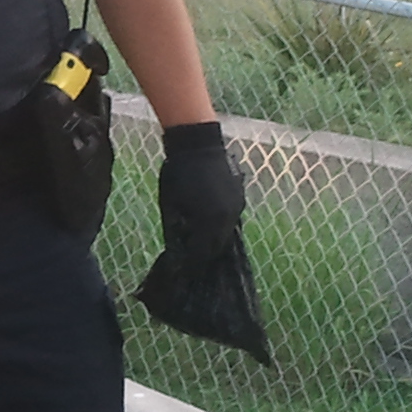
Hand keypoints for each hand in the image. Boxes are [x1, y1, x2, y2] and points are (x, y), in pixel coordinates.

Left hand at [156, 122, 244, 261]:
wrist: (198, 145)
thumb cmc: (178, 174)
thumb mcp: (171, 205)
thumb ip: (178, 230)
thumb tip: (179, 248)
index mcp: (210, 222)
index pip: (202, 252)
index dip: (191, 262)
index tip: (182, 267)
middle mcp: (228, 218)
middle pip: (218, 245)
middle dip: (205, 253)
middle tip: (191, 257)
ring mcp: (237, 206)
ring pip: (226, 232)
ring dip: (214, 238)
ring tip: (200, 240)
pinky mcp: (239, 196)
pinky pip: (230, 217)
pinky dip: (219, 224)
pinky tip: (209, 222)